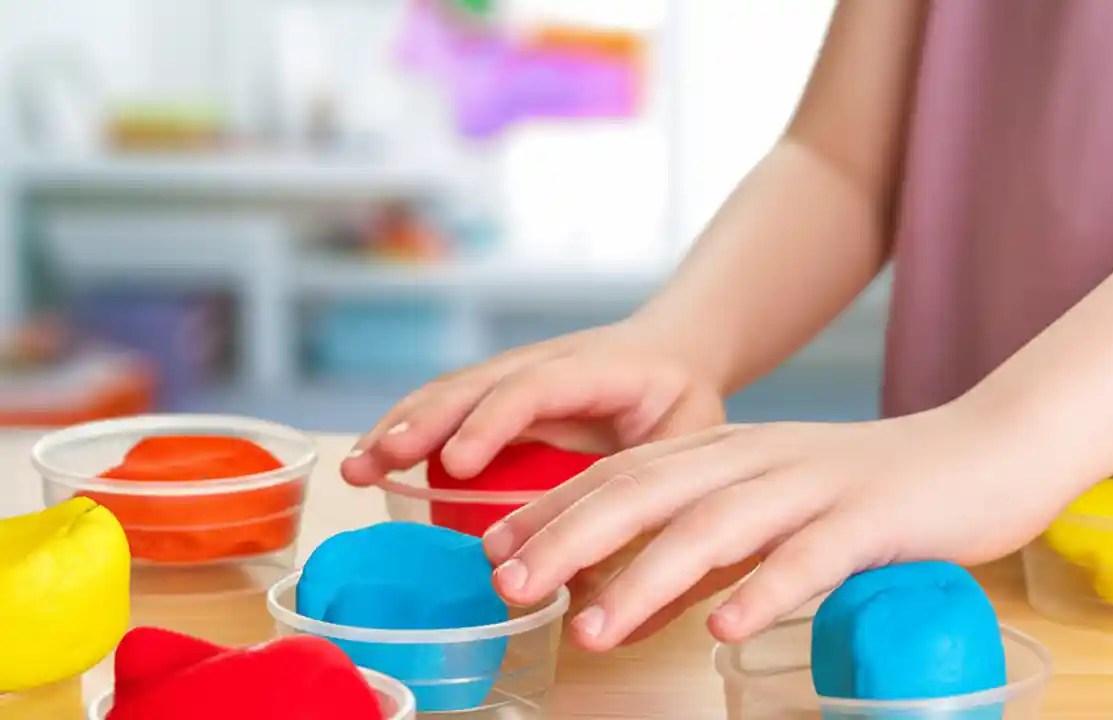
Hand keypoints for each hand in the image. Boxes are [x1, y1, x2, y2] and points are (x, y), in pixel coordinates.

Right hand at [340, 320, 724, 485]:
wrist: (674, 349)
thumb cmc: (684, 401)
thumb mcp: (690, 437)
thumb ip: (654, 488)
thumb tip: (608, 579)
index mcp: (599, 367)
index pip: (538, 385)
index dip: (495, 421)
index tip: (457, 463)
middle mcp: (548, 361)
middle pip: (477, 382)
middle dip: (424, 422)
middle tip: (378, 462)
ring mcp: (520, 372)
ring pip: (453, 391)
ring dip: (403, 425)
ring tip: (357, 466)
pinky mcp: (501, 392)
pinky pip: (451, 405)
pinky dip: (410, 429)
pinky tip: (374, 461)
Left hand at [481, 404, 1068, 650]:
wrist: (986, 450)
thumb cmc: (870, 492)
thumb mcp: (772, 510)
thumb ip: (701, 550)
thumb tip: (618, 608)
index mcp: (729, 451)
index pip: (623, 474)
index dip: (555, 510)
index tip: (495, 553)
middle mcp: (758, 459)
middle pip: (649, 492)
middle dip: (572, 537)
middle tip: (511, 586)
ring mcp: (814, 486)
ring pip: (717, 525)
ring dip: (648, 578)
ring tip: (592, 630)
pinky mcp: (873, 518)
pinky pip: (810, 557)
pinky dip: (762, 591)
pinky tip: (719, 630)